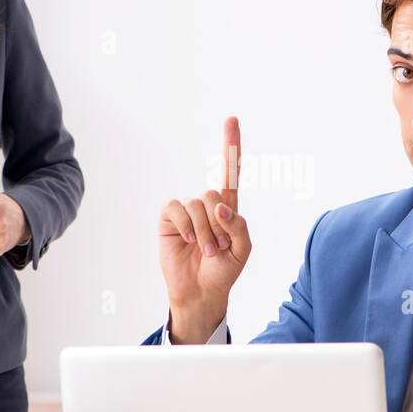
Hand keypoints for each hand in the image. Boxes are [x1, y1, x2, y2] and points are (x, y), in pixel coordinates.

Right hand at [158, 116, 250, 341]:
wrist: (201, 292)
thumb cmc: (223, 271)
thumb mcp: (243, 250)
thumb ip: (239, 225)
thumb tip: (220, 207)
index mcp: (228, 208)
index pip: (230, 172)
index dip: (231, 146)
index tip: (231, 119)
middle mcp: (206, 205)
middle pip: (214, 194)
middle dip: (219, 225)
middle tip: (219, 248)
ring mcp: (186, 211)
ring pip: (198, 204)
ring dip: (205, 232)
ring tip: (206, 252)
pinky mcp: (169, 218)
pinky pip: (176, 208)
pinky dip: (185, 225)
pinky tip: (187, 241)